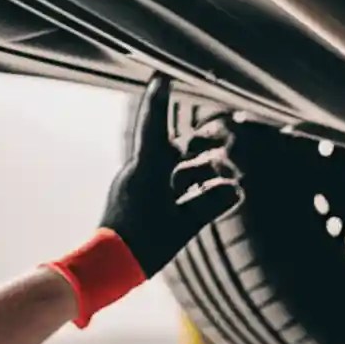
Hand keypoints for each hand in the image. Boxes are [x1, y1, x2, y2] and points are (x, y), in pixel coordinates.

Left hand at [100, 74, 241, 275]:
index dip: (159, 99)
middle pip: (173, 149)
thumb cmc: (144, 244)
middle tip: (225, 140)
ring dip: (198, 171)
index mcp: (147, 170)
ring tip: (226, 179)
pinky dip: (186, 187)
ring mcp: (136, 186)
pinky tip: (205, 196)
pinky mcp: (136, 201)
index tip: (162, 76)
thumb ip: (211, 205)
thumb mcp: (184, 225)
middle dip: (201, 147)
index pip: (154, 125)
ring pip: (172, 169)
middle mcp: (139, 172)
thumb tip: (237, 190)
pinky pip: (165, 185)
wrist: (107, 267)